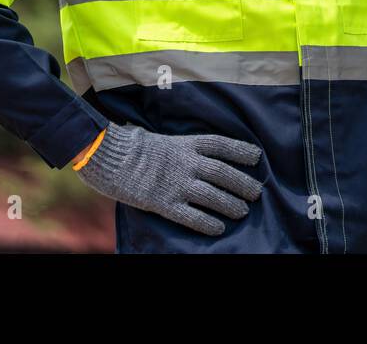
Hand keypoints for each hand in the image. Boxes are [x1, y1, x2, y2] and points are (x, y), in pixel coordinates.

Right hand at [75, 122, 263, 236]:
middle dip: (242, 183)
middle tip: (257, 193)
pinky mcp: (163, 203)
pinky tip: (219, 228)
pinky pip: (191, 216)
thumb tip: (195, 153)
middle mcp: (186, 163)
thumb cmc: (132, 147)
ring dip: (230, 204)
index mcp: (186, 144)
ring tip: (242, 211)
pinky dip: (207, 222)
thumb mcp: (162, 139)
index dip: (241, 151)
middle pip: (223, 172)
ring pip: (212, 196)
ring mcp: (176, 183)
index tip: (257, 157)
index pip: (221, 145)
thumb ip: (181, 147)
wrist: (108, 156)